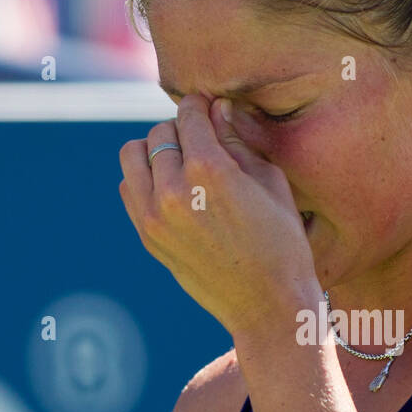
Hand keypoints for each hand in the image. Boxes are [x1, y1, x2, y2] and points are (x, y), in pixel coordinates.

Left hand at [119, 94, 318, 335]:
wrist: (268, 306)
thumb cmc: (283, 243)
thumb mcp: (271, 183)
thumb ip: (239, 142)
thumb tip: (218, 108)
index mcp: (209, 170)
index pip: (189, 113)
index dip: (202, 105)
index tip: (210, 107)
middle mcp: (173, 190)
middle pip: (161, 132)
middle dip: (182, 131)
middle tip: (204, 143)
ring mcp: (154, 216)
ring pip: (134, 155)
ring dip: (155, 151)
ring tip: (182, 163)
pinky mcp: (148, 236)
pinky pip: (129, 189)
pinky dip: (145, 180)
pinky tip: (173, 189)